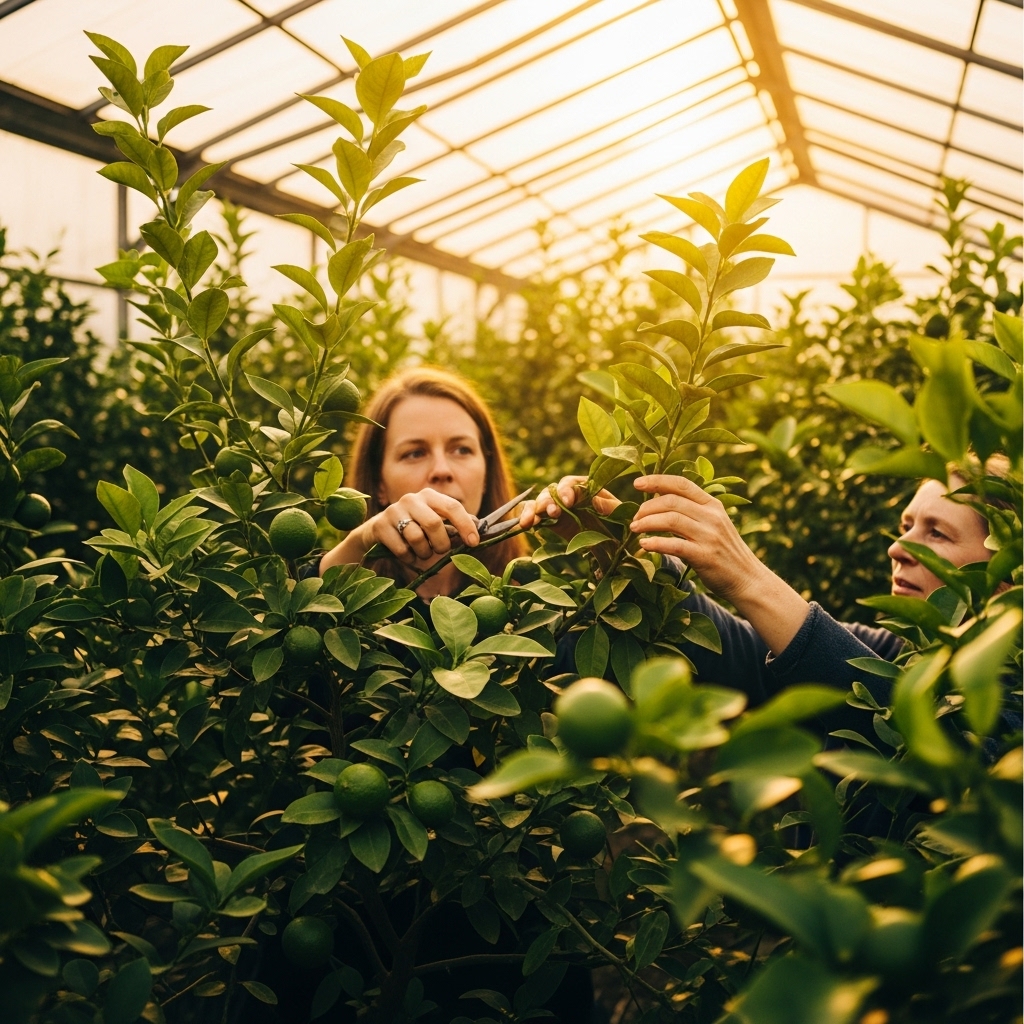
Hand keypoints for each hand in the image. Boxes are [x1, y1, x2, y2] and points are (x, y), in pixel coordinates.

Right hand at [366, 488, 479, 564]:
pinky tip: (408, 554)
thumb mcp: (434, 521)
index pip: (452, 507)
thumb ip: (455, 524)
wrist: (379, 531)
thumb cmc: (415, 527)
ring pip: (417, 538)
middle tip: (441, 551)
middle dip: (441, 544)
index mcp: (429, 496)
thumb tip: (480, 527)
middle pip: (434, 524)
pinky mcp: (380, 526)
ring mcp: (394, 511)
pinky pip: (402, 549)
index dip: (465, 525)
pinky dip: (409, 558)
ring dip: (424, 553)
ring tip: (423, 553)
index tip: (474, 542)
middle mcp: (411, 499)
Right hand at [518, 475, 620, 527]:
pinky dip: (527, 518)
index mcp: (584, 488)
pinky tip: (522, 525)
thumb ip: (609, 506)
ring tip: (528, 522)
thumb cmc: (618, 522)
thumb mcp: (618, 513)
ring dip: (533, 510)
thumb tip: (594, 501)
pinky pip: (535, 516)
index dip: (566, 490)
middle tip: (550, 513)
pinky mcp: (550, 522)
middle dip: (548, 502)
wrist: (613, 541)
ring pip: (539, 503)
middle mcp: (567, 495)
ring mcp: (557, 508)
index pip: (569, 483)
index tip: (567, 502)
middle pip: (551, 492)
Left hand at [630, 474, 809, 654]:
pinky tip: (644, 545)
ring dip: (647, 523)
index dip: (657, 480)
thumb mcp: (713, 525)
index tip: (637, 483)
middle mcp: (712, 516)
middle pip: (672, 501)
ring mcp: (709, 536)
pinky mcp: (705, 556)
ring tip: (634, 528)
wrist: (747, 579)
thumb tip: (657, 503)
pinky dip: (655, 543)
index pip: (682, 484)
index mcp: (712, 505)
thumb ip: (691, 513)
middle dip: (647, 507)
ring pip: (671, 520)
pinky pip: (674, 545)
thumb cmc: (723, 552)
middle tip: (634, 517)